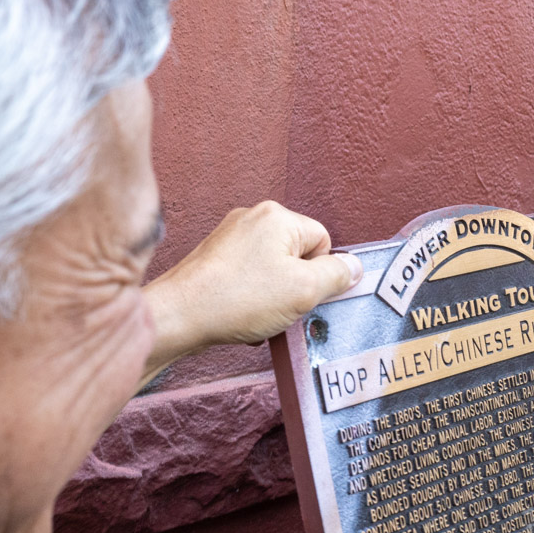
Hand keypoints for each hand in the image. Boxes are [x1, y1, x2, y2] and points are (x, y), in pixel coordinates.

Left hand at [142, 203, 360, 378]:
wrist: (179, 315)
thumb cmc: (236, 299)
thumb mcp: (303, 290)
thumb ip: (337, 276)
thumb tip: (354, 268)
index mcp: (278, 217)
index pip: (323, 242)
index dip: (320, 274)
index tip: (302, 294)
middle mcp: (253, 218)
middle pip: (298, 255)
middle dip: (294, 286)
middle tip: (279, 307)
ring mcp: (230, 236)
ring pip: (273, 268)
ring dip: (273, 295)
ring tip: (256, 313)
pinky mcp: (214, 257)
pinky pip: (249, 276)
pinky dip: (251, 296)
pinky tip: (241, 314)